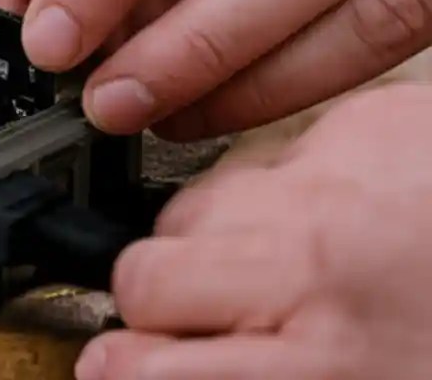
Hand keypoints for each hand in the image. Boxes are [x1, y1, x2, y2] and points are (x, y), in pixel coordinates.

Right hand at [74, 83, 431, 379]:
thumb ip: (256, 375)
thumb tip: (158, 368)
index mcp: (326, 362)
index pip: (147, 366)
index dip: (117, 367)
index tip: (109, 364)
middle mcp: (317, 266)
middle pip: (148, 273)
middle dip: (161, 295)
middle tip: (204, 310)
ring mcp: (337, 184)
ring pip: (196, 200)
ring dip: (217, 230)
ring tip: (277, 255)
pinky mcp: (368, 123)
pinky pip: (275, 151)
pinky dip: (289, 181)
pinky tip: (331, 208)